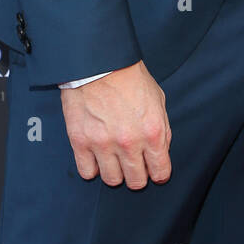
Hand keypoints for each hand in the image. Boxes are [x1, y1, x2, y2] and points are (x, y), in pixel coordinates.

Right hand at [59, 60, 171, 188]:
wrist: (100, 62)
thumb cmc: (130, 77)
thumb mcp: (158, 99)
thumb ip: (162, 128)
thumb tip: (161, 150)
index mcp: (152, 132)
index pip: (160, 172)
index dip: (158, 173)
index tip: (154, 170)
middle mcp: (129, 143)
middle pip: (136, 181)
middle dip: (137, 175)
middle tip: (134, 164)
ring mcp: (103, 144)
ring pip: (112, 180)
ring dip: (115, 172)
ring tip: (114, 158)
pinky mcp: (81, 142)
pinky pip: (87, 172)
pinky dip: (92, 167)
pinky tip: (96, 155)